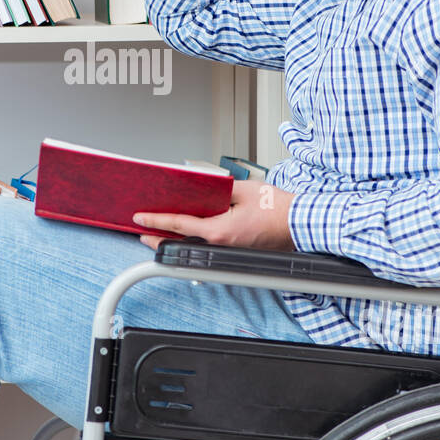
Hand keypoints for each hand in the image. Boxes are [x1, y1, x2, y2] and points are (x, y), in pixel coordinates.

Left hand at [132, 180, 296, 251]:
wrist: (299, 224)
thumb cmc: (277, 208)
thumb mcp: (242, 190)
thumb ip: (218, 188)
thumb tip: (201, 187)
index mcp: (220, 230)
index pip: (179, 224)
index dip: (156, 220)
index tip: (140, 218)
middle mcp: (222, 244)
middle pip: (181, 243)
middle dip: (158, 238)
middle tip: (141, 232)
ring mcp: (229, 251)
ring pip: (193, 247)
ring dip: (175, 241)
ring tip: (159, 234)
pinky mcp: (236, 252)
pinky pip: (209, 247)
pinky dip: (193, 242)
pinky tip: (188, 235)